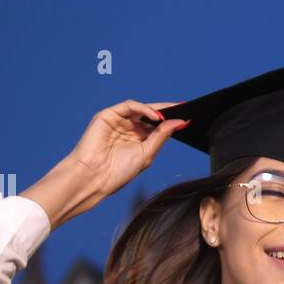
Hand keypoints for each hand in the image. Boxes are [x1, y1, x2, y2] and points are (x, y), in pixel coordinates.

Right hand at [65, 99, 186, 198]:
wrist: (93, 178)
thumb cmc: (117, 172)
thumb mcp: (147, 154)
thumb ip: (161, 136)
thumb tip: (179, 122)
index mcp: (138, 140)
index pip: (158, 126)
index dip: (172, 121)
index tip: (189, 117)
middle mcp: (128, 129)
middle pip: (151, 114)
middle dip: (167, 111)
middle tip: (185, 108)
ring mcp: (118, 121)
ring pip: (141, 108)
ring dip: (157, 109)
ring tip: (171, 114)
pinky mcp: (108, 115)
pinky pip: (129, 106)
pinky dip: (143, 108)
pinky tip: (155, 116)